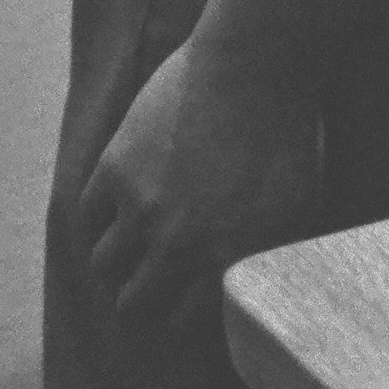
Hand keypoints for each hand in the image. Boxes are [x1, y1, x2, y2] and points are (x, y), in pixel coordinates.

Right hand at [78, 39, 321, 329]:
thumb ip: (268, 255)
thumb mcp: (299, 206)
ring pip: (104, 263)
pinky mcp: (115, 169)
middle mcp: (178, 243)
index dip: (182, 314)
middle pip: (133, 302)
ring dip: (117, 258)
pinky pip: (88, 215)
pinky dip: (101, 215)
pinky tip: (120, 205)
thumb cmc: (290, 134)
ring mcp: (142, 208)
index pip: (183, 321)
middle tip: (148, 283)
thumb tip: (252, 290)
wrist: (257, 67)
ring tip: (132, 246)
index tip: (183, 304)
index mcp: (227, 257)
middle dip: (142, 297)